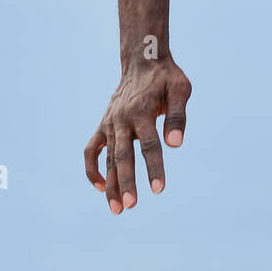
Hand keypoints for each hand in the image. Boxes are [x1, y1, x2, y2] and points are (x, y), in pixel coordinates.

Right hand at [84, 57, 191, 212]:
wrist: (142, 60)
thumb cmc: (165, 77)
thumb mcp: (180, 88)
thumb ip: (177, 115)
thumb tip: (176, 143)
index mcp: (141, 111)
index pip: (149, 144)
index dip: (154, 168)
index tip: (159, 190)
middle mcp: (122, 119)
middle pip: (123, 155)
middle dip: (126, 182)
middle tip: (130, 206)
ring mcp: (110, 123)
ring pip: (107, 158)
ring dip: (111, 183)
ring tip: (117, 209)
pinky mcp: (103, 126)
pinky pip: (91, 150)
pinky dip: (92, 169)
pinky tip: (102, 187)